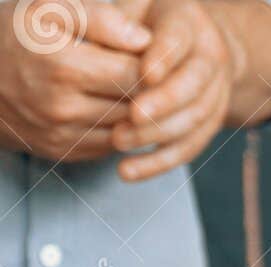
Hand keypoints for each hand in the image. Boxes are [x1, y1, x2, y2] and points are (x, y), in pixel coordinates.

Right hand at [0, 0, 149, 160]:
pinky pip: (112, 147)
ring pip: (130, 131)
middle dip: (154, 93)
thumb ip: (100, 18)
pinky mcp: (63, 153)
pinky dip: (122, 131)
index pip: (138, 74)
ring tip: (140, 92)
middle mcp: (62, 107)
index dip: (156, 65)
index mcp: (63, 67)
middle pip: (139, 107)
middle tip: (158, 77)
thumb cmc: (17, 36)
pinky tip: (119, 110)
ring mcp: (62, 135)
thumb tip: (144, 40)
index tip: (156, 56)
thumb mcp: (50, 10)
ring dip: (142, 116)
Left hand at [113, 0, 244, 180]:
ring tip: (119, 141)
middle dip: (165, 103)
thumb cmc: (141, 20)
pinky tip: (129, 170)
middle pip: (195, 84)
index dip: (163, 58)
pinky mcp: (209, 122)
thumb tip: (119, 45)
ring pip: (196, 119)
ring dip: (158, 134)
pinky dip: (160, 162)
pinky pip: (190, 147)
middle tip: (131, 117)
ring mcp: (215, 92)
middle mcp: (209, 56)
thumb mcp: (130, 7)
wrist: (190, 43)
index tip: (143, 76)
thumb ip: (115, 21)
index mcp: (187, 21)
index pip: (178, 40)